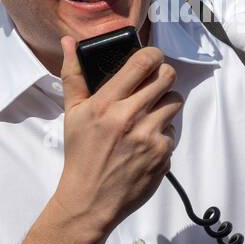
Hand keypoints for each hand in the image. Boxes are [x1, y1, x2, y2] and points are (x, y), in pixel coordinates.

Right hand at [52, 37, 182, 235]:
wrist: (91, 200)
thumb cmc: (80, 154)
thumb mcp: (72, 113)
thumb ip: (74, 75)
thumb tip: (69, 43)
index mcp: (106, 103)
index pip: (143, 63)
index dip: (153, 55)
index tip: (151, 58)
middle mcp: (130, 117)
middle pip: (167, 77)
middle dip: (162, 75)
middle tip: (153, 83)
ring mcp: (150, 137)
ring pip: (175, 102)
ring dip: (164, 103)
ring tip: (148, 113)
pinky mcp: (163, 154)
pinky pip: (172, 131)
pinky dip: (162, 133)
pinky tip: (145, 142)